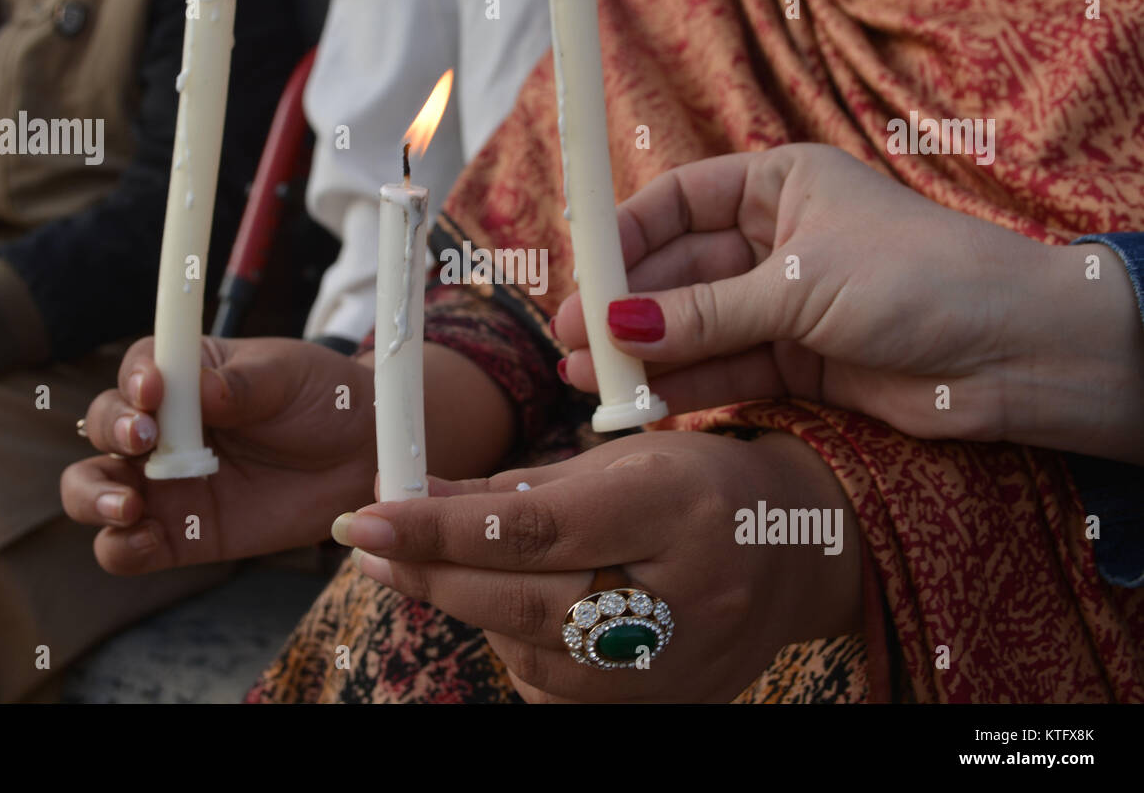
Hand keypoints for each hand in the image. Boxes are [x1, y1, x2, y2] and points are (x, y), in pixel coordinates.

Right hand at [61, 336, 376, 574]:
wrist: (363, 457)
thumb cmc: (324, 400)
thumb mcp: (288, 377)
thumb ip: (240, 384)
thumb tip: (199, 388)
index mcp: (184, 375)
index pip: (137, 371)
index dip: (134, 381)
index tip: (153, 392)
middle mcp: (162, 428)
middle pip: (102, 427)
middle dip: (111, 432)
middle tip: (144, 441)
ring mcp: (165, 482)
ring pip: (92, 489)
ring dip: (92, 494)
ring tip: (128, 503)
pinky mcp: (181, 536)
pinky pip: (127, 547)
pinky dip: (120, 547)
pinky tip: (144, 539)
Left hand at [331, 430, 860, 702]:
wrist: (799, 554)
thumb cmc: (703, 486)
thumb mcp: (621, 460)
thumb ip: (518, 488)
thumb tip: (418, 497)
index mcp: (675, 510)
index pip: (533, 530)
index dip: (439, 527)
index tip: (366, 517)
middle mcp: (681, 598)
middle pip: (521, 602)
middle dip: (432, 572)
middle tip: (370, 545)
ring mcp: (675, 666)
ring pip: (528, 651)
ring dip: (475, 605)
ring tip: (469, 561)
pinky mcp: (664, 705)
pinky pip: (555, 688)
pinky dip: (521, 644)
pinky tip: (528, 606)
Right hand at [555, 145, 1143, 462]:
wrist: (1017, 353)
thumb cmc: (920, 278)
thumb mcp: (798, 285)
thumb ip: (704, 313)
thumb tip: (614, 323)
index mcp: (782, 185)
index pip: (680, 199)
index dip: (627, 232)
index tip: (584, 268)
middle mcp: (777, 241)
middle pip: (679, 270)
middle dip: (626, 305)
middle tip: (573, 336)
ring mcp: (786, 304)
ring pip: (697, 326)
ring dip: (646, 352)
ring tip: (589, 378)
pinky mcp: (798, 361)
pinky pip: (725, 370)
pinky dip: (685, 387)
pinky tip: (641, 401)